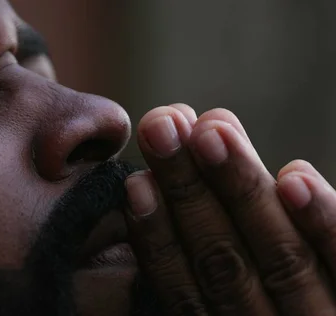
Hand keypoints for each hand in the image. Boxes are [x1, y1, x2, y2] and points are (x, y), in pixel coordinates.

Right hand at [124, 104, 335, 314]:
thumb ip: (199, 283)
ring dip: (241, 191)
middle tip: (161, 126)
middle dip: (189, 192)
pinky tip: (294, 176)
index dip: (157, 238)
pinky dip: (323, 223)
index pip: (184, 293)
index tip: (136, 183)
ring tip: (211, 129)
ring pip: (280, 257)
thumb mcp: (225, 315)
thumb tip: (150, 199)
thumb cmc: (269, 314)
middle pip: (224, 263)